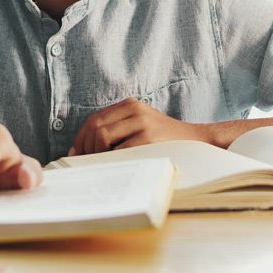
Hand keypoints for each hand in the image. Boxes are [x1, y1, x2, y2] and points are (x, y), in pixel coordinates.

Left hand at [70, 97, 208, 155]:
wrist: (196, 140)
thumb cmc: (163, 138)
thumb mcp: (139, 125)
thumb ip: (115, 130)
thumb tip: (80, 149)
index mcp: (129, 105)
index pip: (93, 119)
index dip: (80, 139)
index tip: (77, 155)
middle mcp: (134, 109)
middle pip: (94, 127)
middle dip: (85, 148)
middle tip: (86, 163)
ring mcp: (141, 123)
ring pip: (102, 136)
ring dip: (96, 154)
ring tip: (101, 165)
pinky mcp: (148, 137)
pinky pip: (119, 150)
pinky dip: (111, 160)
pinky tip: (115, 167)